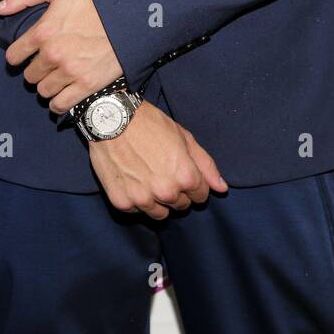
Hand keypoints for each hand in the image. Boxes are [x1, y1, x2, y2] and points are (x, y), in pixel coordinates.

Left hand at [0, 0, 122, 112]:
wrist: (129, 12)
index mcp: (43, 31)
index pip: (14, 55)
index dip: (18, 54)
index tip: (26, 54)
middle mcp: (53, 54)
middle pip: (29, 75)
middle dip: (35, 69)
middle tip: (47, 63)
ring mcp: (70, 71)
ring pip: (43, 91)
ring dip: (47, 85)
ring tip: (57, 76)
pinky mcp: (87, 84)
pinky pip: (60, 104)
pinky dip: (58, 102)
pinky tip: (63, 93)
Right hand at [88, 100, 228, 219]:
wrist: (111, 119)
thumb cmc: (149, 124)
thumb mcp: (184, 138)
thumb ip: (206, 165)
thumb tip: (222, 189)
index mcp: (185, 177)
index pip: (201, 196)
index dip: (194, 183)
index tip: (181, 171)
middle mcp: (166, 192)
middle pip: (181, 205)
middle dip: (177, 192)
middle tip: (162, 171)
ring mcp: (142, 200)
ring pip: (160, 214)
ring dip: (158, 201)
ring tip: (147, 177)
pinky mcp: (122, 203)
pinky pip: (137, 211)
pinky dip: (137, 200)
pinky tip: (132, 179)